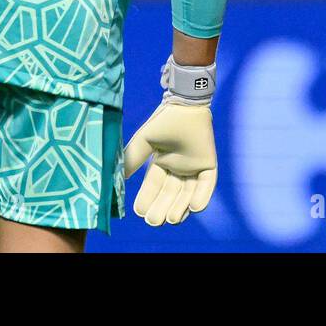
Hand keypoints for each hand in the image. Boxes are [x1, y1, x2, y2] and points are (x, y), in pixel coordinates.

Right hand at [124, 100, 216, 225]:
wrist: (185, 104)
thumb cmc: (164, 120)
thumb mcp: (144, 141)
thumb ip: (132, 158)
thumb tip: (116, 178)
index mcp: (161, 162)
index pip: (153, 186)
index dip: (146, 199)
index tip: (139, 212)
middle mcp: (177, 167)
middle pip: (170, 194)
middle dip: (162, 208)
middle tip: (153, 221)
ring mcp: (194, 167)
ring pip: (187, 193)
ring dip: (180, 207)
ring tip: (171, 219)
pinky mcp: (208, 164)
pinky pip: (206, 184)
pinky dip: (202, 196)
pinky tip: (193, 208)